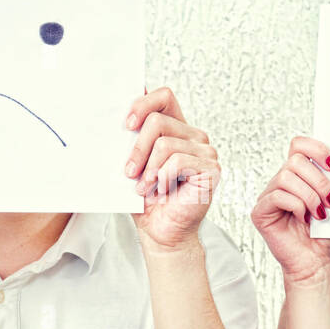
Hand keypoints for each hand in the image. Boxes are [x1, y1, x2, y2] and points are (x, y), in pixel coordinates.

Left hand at [125, 87, 219, 250]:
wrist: (160, 231)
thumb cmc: (147, 200)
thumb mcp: (133, 163)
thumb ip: (130, 138)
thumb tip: (118, 117)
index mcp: (176, 129)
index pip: (164, 96)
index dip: (143, 103)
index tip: (126, 124)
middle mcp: (194, 136)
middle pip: (158, 121)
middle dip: (136, 148)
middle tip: (129, 171)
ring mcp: (206, 152)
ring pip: (164, 143)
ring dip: (148, 169)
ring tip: (145, 187)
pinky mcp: (211, 169)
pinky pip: (177, 161)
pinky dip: (162, 178)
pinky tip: (161, 190)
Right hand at [251, 136, 329, 285]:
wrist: (317, 264)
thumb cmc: (326, 235)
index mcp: (299, 175)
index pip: (299, 145)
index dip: (317, 148)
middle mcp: (281, 182)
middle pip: (295, 160)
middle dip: (319, 180)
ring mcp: (268, 196)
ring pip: (286, 177)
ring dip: (309, 196)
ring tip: (320, 214)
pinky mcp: (260, 212)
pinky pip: (277, 196)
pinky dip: (296, 206)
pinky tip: (304, 220)